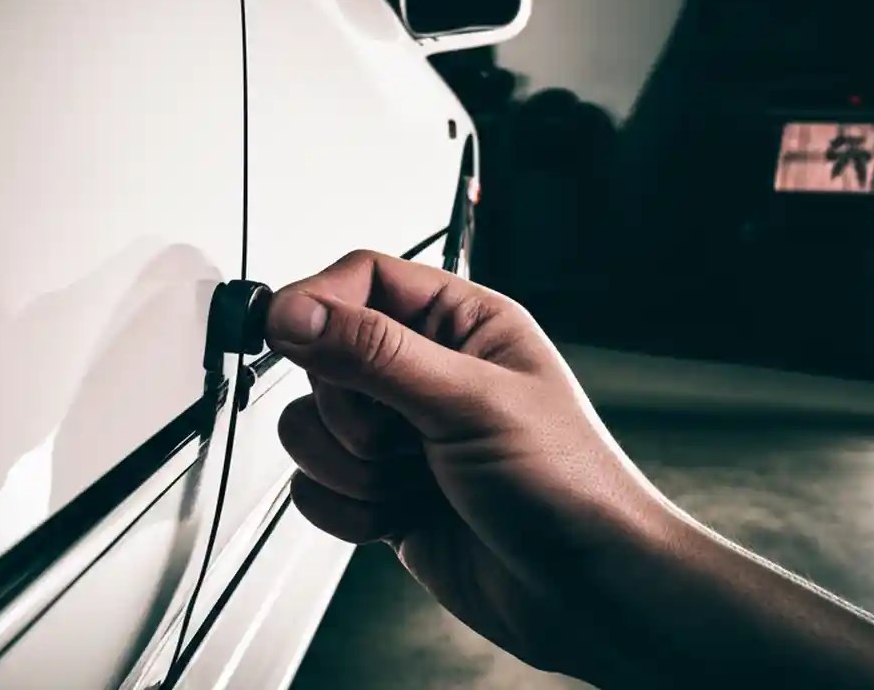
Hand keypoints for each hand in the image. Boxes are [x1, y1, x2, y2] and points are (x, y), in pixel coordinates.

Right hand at [264, 250, 673, 683]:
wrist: (588, 595)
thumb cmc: (568, 486)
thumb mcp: (469, 402)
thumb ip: (373, 352)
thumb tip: (295, 313)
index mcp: (461, 324)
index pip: (361, 279)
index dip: (318, 304)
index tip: (285, 335)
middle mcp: (426, 374)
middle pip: (323, 359)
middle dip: (350, 413)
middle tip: (403, 437)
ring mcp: (401, 437)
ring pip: (310, 427)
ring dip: (350, 467)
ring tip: (413, 481)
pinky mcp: (382, 493)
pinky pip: (314, 487)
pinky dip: (348, 509)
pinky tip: (400, 516)